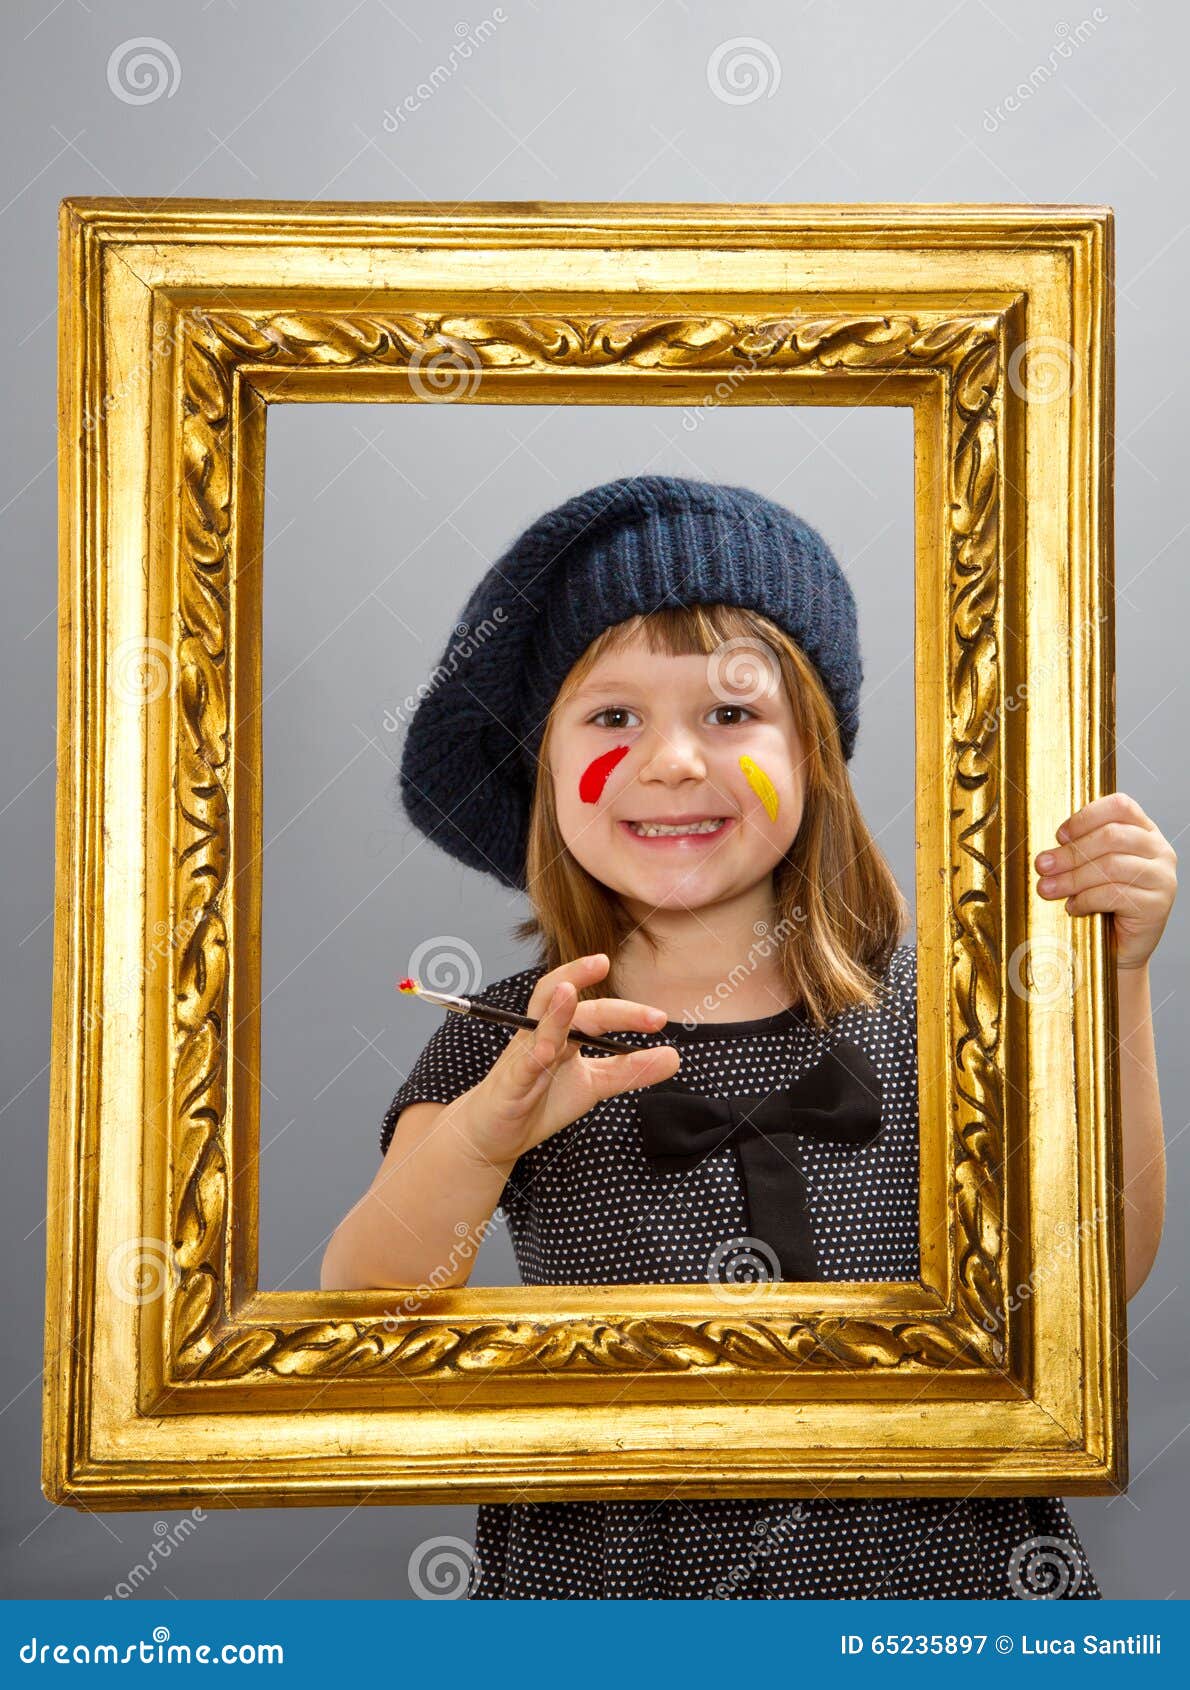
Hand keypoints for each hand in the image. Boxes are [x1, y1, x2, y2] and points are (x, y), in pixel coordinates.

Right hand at [465, 953, 680, 1168]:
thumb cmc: (539, 1100)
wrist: (493, 1134)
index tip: (659, 1016)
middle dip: (611, 1008)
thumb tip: (673, 1057)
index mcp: (563, 1031)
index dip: (626, 1009)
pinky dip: (535, 1052)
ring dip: (556, 1008)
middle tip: (654, 1018)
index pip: (594, 1008)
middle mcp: (542, 1035)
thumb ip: (629, 1069)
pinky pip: (523, 1064)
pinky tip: (550, 1044)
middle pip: (571, 1006)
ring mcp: (524, 1057)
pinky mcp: (510, 1085)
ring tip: (571, 990)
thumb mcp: (593, 1085)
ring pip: (540, 1025)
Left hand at [1034, 791, 1177, 970]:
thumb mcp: (1092, 869)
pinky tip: (1073, 907)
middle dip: (1070, 852)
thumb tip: (1047, 855)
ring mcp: (1162, 878)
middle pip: (1112, 836)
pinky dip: (1086, 900)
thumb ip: (1080, 852)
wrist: (1122, 947)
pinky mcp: (1157, 905)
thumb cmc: (1103, 903)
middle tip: (1043, 866)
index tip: (1059, 836)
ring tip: (1048, 889)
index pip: (1120, 806)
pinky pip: (1115, 894)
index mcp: (1144, 831)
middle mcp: (1159, 851)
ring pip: (1111, 866)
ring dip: (1072, 878)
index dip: (1086, 817)